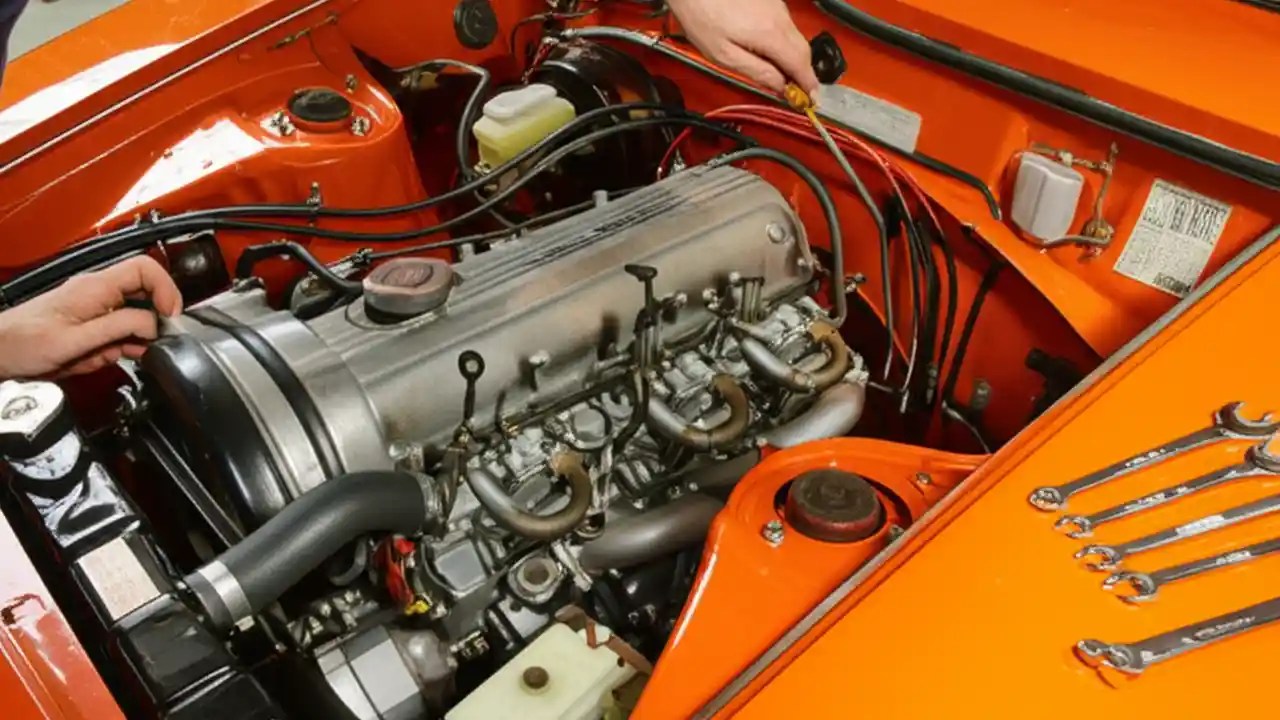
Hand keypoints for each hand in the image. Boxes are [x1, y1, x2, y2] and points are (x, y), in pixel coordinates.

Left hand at [0, 256, 182, 378]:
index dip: (166, 289)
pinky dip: (126, 344)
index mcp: (95, 287)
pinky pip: (122, 329)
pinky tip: (115, 355)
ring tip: (130, 352)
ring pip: (137, 314)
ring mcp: (96, 307)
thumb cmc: (22, 344)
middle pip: (146, 292)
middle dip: (156, 318)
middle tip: (158, 339)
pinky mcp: (92, 324)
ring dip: (139, 336)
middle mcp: (97, 293)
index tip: (171, 316)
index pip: (145, 268)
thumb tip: (152, 323)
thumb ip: (118, 328)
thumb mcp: (75, 340)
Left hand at [667, 0, 818, 93]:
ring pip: (796, 37)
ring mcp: (777, 6)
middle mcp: (779, 17)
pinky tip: (771, 49)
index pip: (800, 65)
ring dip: (794, 56)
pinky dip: (785, 41)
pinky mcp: (771, 0)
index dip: (808, 84)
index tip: (812, 99)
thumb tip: (778, 86)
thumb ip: (756, 71)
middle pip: (803, 51)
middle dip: (804, 73)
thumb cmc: (701, 14)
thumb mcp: (723, 54)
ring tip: (782, 73)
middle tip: (798, 91)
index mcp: (769, 35)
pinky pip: (786, 25)